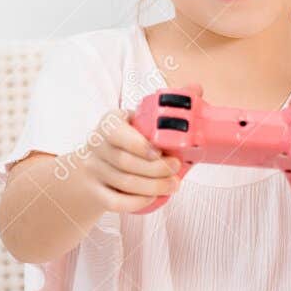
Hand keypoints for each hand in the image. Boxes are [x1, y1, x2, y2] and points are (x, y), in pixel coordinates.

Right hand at [64, 109, 183, 213]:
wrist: (94, 165)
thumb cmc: (127, 139)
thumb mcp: (139, 119)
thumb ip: (167, 105)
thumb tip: (196, 88)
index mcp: (109, 124)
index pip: (115, 132)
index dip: (138, 144)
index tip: (160, 151)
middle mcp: (97, 146)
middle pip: (124, 161)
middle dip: (155, 168)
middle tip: (176, 168)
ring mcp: (94, 171)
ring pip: (123, 183)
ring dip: (152, 186)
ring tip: (173, 185)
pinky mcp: (95, 192)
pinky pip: (114, 202)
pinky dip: (136, 202)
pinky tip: (153, 197)